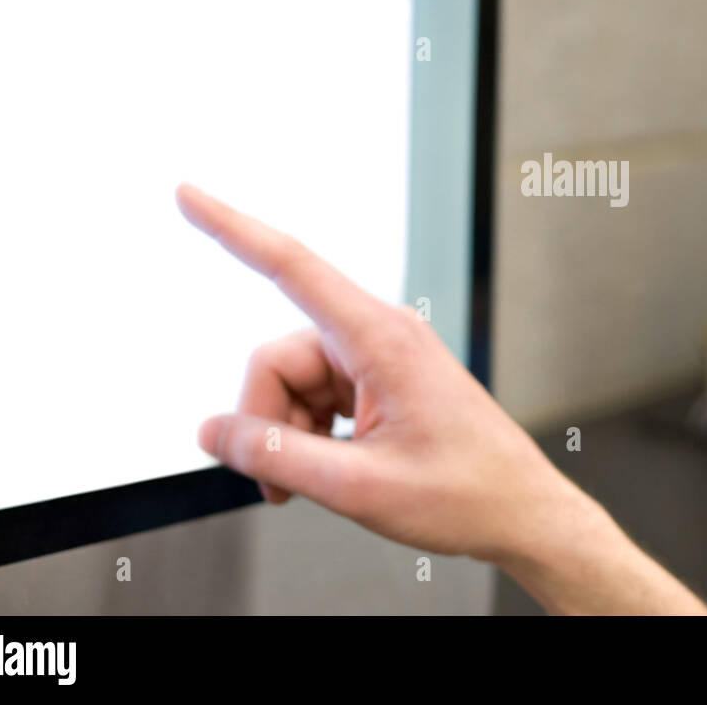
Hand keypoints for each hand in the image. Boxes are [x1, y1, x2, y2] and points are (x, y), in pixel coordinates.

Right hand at [174, 183, 575, 563]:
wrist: (519, 512)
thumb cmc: (463, 494)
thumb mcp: (358, 486)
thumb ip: (275, 456)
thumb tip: (211, 431)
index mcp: (381, 337)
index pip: (291, 267)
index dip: (231, 228)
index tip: (187, 194)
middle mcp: (380, 334)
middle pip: (279, 358)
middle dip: (268, 423)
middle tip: (280, 486)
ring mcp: (382, 356)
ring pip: (294, 383)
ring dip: (290, 436)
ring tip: (315, 486)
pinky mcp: (383, 379)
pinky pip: (318, 395)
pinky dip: (310, 435)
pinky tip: (332, 470)